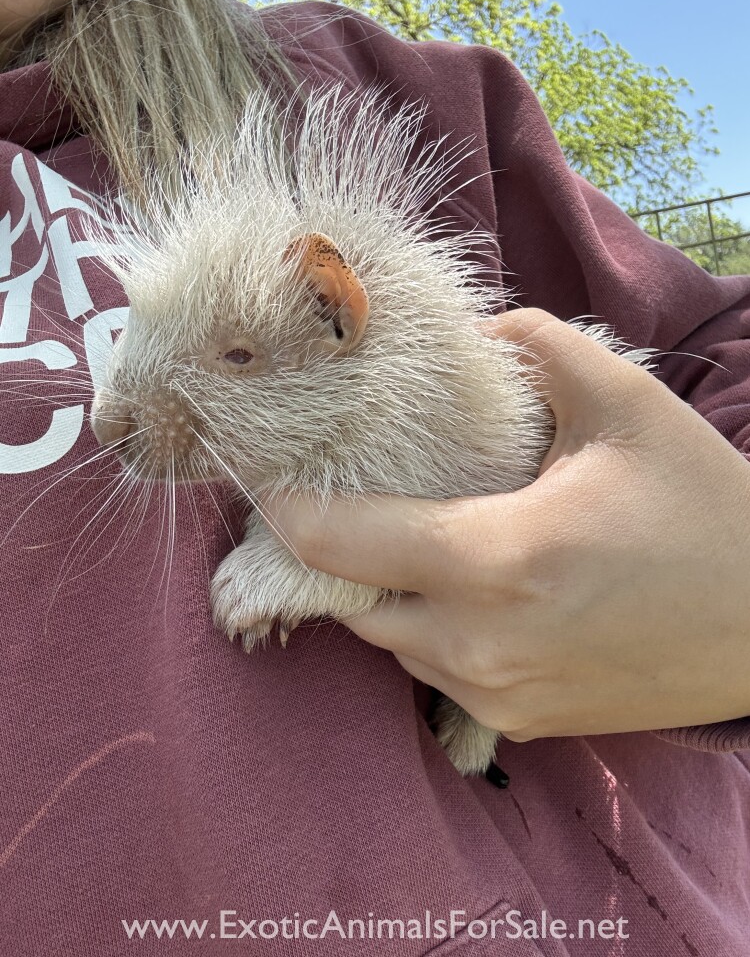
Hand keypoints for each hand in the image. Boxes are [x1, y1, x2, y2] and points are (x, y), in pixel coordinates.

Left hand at [265, 309, 749, 741]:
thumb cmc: (705, 512)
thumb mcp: (627, 406)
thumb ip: (537, 348)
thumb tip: (476, 332)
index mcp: (494, 558)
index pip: (338, 539)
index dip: (284, 503)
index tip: (261, 470)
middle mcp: (478, 642)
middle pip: (351, 596)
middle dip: (337, 549)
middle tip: (348, 495)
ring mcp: (497, 693)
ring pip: (390, 640)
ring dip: (387, 590)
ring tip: (418, 536)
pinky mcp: (522, 722)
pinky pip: (437, 671)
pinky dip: (431, 629)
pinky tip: (472, 589)